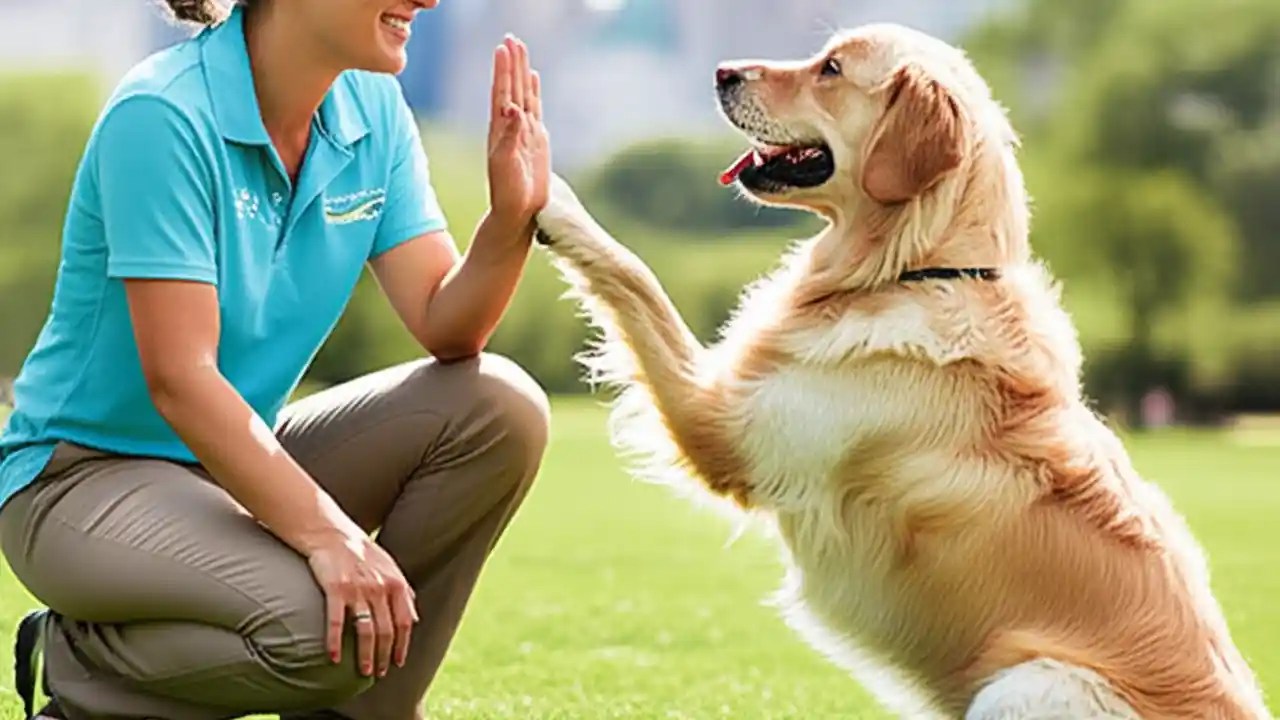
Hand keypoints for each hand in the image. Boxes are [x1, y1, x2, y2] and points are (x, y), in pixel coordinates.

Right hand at [306, 531, 417, 676]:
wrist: (331, 533)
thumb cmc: (361, 553)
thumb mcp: (390, 568)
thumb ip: (403, 593)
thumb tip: (415, 620)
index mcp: (395, 584)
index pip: (405, 622)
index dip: (402, 645)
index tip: (398, 662)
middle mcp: (380, 588)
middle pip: (386, 631)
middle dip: (384, 656)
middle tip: (378, 673)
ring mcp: (358, 589)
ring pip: (366, 631)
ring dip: (366, 655)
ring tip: (363, 671)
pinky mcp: (336, 589)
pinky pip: (337, 622)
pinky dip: (336, 642)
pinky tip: (334, 657)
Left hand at [487, 35, 549, 232]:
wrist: (516, 212)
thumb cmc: (507, 193)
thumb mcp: (506, 165)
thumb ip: (509, 137)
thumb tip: (511, 108)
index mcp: (501, 130)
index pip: (502, 93)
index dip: (503, 70)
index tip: (504, 47)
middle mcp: (510, 126)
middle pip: (512, 87)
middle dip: (512, 63)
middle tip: (513, 38)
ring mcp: (523, 131)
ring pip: (523, 94)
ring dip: (522, 72)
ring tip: (521, 50)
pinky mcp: (535, 140)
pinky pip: (534, 108)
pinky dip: (534, 91)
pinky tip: (534, 79)